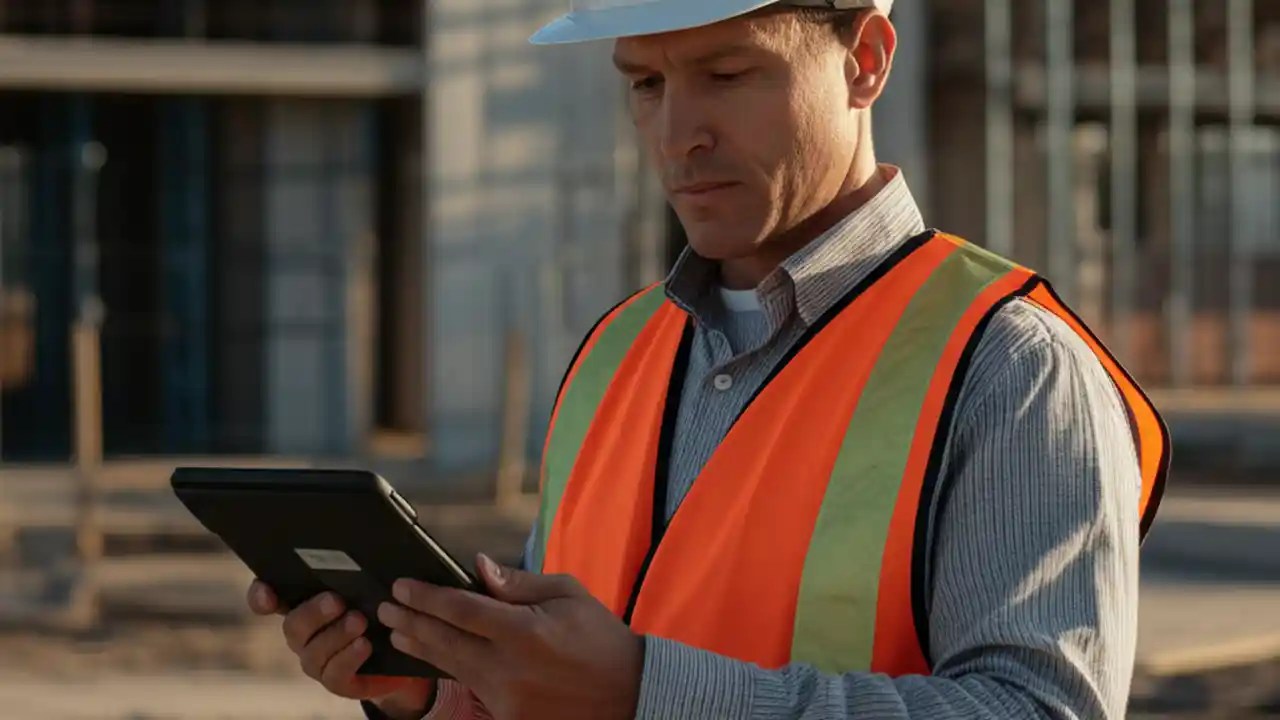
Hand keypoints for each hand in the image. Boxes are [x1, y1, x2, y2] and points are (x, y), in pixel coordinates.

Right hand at [247, 580, 434, 719]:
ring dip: (337, 635)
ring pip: (313, 652)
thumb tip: (353, 553)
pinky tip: (364, 645)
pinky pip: (334, 674)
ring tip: (360, 621)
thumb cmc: (377, 607)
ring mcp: (317, 661)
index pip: (266, 600)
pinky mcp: (337, 681)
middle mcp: (302, 635)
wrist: (399, 652)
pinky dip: (349, 658)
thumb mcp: (366, 586)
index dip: (260, 596)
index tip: (267, 592)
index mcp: (301, 606)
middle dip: (314, 613)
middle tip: (337, 600)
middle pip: (293, 626)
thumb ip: (350, 573)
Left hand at [377, 555, 643, 719]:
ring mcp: (507, 699)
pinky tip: (435, 659)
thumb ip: (518, 583)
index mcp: (524, 632)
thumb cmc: (599, 637)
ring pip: (451, 669)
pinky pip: (472, 690)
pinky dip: (451, 672)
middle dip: (410, 622)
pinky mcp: (509, 719)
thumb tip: (477, 566)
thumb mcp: (567, 595)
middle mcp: (509, 668)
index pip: (459, 609)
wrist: (627, 693)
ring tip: (398, 633)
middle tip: (385, 608)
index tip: (402, 587)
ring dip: (421, 648)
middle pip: (444, 642)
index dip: (425, 597)